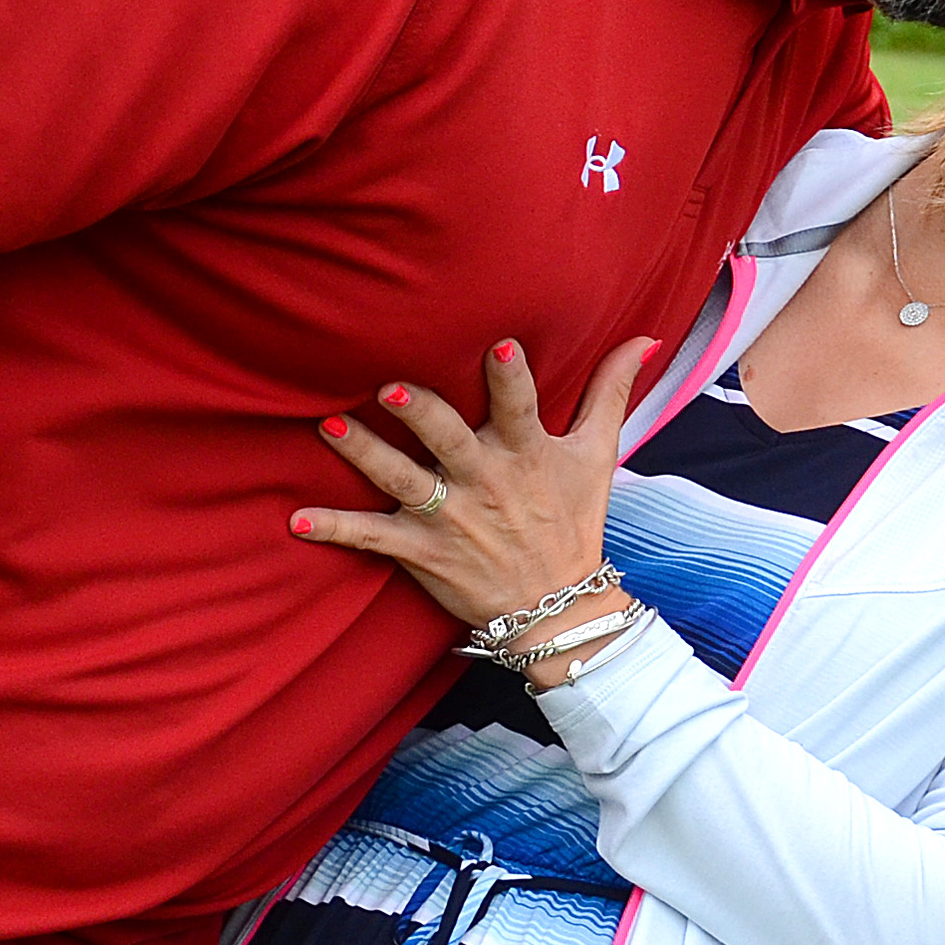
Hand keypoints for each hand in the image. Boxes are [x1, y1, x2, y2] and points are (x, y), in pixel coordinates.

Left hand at [290, 336, 659, 635]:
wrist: (556, 608)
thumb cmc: (573, 520)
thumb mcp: (599, 455)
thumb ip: (612, 391)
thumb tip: (646, 337)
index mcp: (525, 453)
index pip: (522, 408)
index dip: (512, 380)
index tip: (498, 348)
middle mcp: (485, 483)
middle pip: (450, 441)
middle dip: (421, 414)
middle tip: (390, 387)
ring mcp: (450, 519)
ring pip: (402, 481)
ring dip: (365, 455)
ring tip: (329, 428)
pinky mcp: (422, 552)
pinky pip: (372, 539)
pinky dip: (336, 530)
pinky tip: (297, 520)